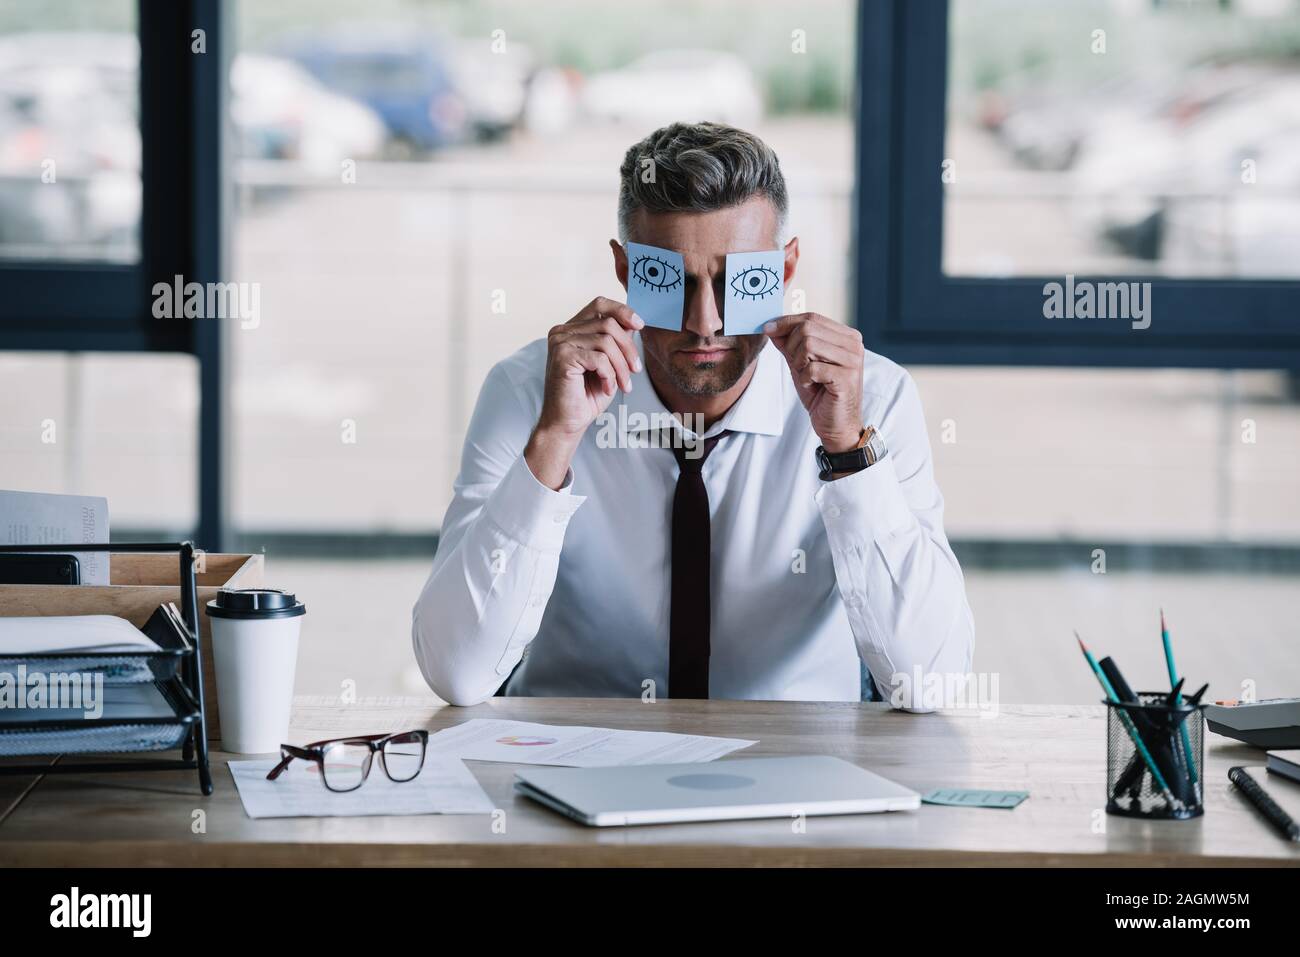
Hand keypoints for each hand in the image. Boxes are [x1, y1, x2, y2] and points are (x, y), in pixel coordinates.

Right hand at [526, 297, 643, 488]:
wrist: (568, 423)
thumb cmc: (586, 396)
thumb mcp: (609, 364)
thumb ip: (616, 342)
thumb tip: (634, 323)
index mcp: (571, 329)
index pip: (599, 304)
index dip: (622, 310)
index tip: (640, 325)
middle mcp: (562, 332)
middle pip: (608, 324)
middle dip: (628, 348)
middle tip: (636, 370)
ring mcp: (560, 343)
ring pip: (606, 341)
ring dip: (621, 366)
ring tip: (623, 385)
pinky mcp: (562, 357)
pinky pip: (599, 358)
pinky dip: (610, 375)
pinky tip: (607, 389)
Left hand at [764, 313, 863, 452]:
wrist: (836, 425)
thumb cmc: (821, 394)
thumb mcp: (801, 364)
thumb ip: (789, 344)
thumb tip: (771, 326)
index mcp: (846, 336)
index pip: (812, 317)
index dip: (786, 322)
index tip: (768, 328)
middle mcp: (853, 344)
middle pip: (808, 328)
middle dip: (791, 346)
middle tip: (796, 365)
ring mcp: (852, 360)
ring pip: (808, 344)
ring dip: (798, 363)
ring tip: (806, 376)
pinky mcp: (846, 377)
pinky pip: (811, 368)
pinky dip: (804, 378)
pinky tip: (813, 386)